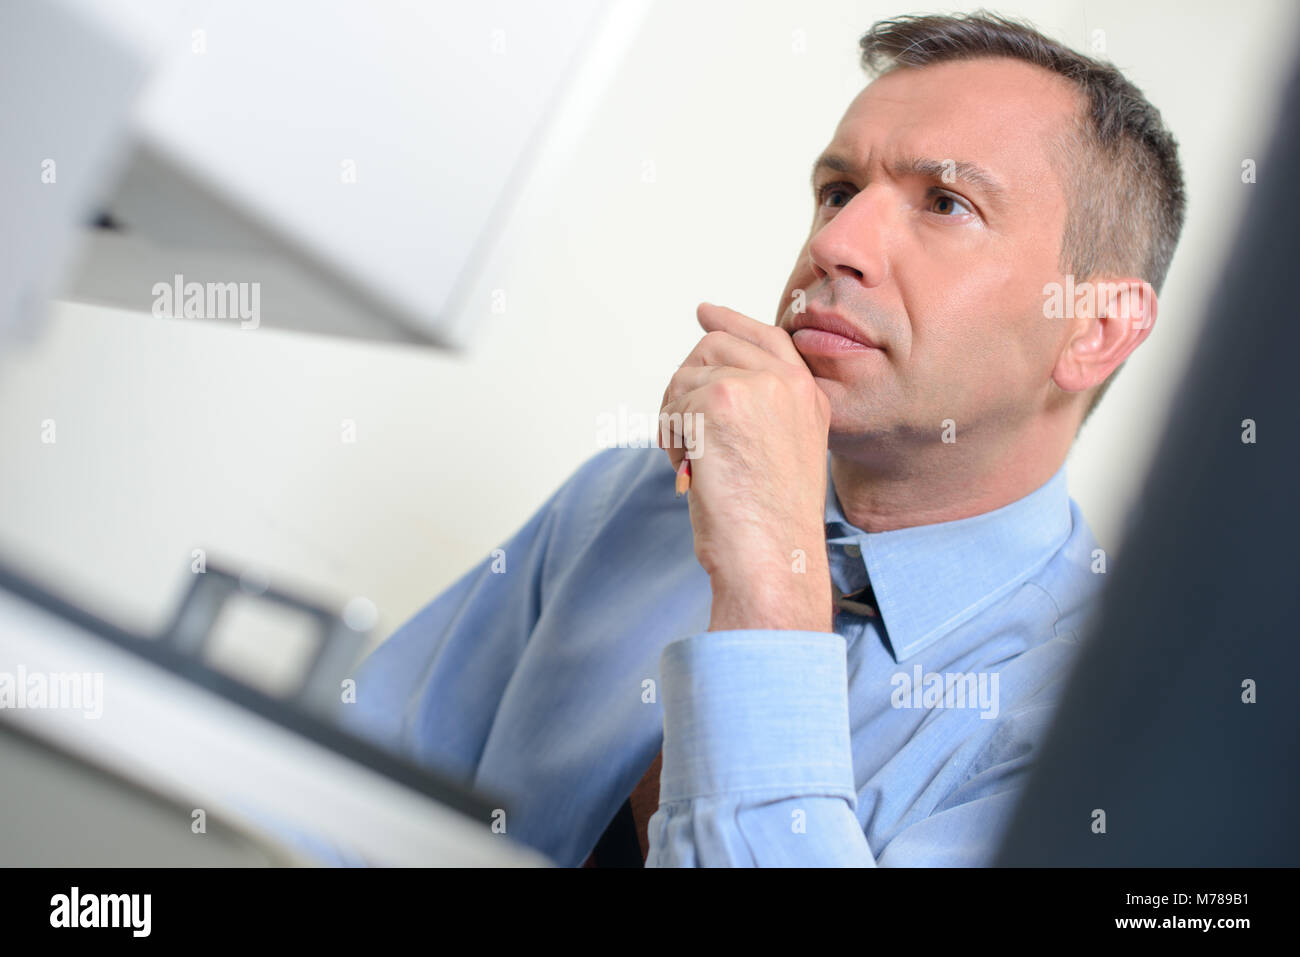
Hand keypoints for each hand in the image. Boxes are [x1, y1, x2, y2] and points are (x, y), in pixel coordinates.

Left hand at [658, 303, 832, 632]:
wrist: (772, 559)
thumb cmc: (769, 528)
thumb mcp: (779, 455)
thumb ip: (760, 414)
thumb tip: (701, 384)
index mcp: (808, 397)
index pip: (767, 338)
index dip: (731, 323)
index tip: (705, 312)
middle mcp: (788, 384)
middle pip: (713, 349)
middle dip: (684, 389)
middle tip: (681, 437)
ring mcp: (756, 388)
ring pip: (685, 377)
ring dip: (674, 420)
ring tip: (693, 465)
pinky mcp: (720, 403)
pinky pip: (673, 405)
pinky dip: (670, 440)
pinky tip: (690, 471)